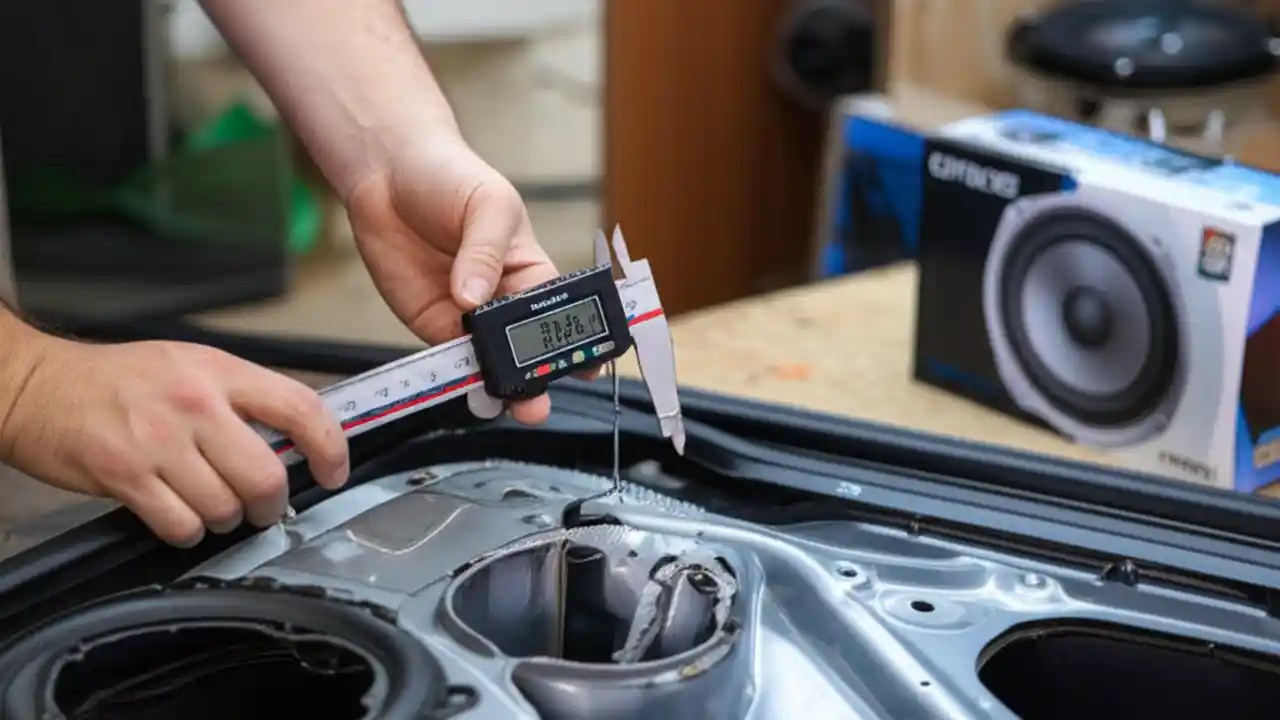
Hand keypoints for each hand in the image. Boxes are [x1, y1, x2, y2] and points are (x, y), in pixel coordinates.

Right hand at [0, 338, 348, 546]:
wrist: (38, 386)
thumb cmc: (119, 380)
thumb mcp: (192, 366)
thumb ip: (243, 399)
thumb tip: (297, 442)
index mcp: (220, 372)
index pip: (300, 408)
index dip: (329, 448)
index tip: (333, 472)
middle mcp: (195, 404)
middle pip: (266, 477)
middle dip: (270, 504)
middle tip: (260, 506)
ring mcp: (160, 442)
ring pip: (225, 508)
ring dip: (224, 519)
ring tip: (207, 502)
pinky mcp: (126, 477)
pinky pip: (182, 527)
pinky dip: (188, 532)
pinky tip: (177, 514)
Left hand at [345, 134, 572, 423]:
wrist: (388, 172)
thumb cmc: (452, 176)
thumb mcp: (487, 204)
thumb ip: (483, 252)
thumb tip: (474, 298)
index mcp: (532, 272)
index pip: (561, 314)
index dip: (576, 341)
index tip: (588, 366)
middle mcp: (504, 300)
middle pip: (528, 348)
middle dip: (539, 376)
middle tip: (542, 401)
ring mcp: (468, 316)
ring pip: (490, 361)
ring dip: (500, 385)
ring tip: (516, 406)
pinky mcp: (431, 322)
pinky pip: (447, 357)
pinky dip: (457, 374)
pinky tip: (468, 385)